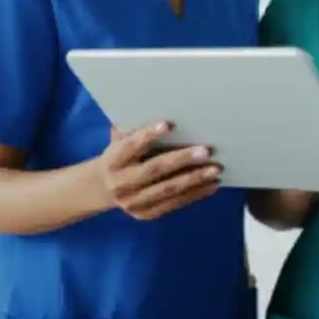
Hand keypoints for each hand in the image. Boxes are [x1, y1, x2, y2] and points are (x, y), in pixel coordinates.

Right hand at [97, 122, 222, 219]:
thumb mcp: (119, 139)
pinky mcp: (145, 214)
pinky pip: (173, 204)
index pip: (131, 146)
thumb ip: (134, 127)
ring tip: (215, 170)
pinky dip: (194, 194)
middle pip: (154, 170)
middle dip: (182, 160)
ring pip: (167, 190)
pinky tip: (211, 185)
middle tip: (207, 151)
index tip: (169, 124)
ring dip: (194, 179)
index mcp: (113, 160)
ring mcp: (133, 202)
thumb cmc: (119, 154)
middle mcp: (121, 183)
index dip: (149, 135)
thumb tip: (159, 104)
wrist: (103, 187)